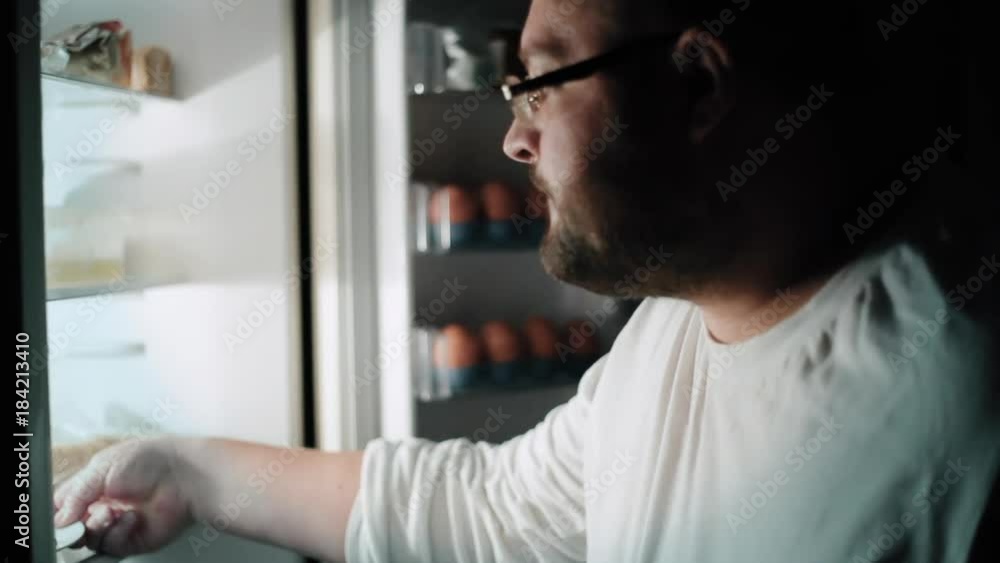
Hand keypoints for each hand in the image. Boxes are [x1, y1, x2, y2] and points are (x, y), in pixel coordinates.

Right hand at [53, 437, 192, 556]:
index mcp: (93, 486)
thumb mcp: (102, 468)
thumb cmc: (149, 460)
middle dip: (74, 525)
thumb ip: (76, 494)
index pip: (64, 506)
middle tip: (81, 518)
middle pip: (73, 528)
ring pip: (90, 539)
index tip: (60, 516)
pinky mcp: (133, 538)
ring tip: (111, 511)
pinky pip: (112, 546)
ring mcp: (118, 523)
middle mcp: (103, 505)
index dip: (59, 513)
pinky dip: (118, 533)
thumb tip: (60, 519)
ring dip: (96, 526)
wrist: (183, 474)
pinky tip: (130, 517)